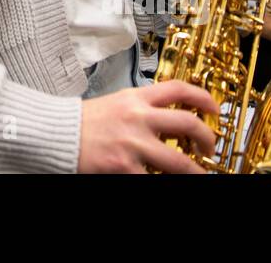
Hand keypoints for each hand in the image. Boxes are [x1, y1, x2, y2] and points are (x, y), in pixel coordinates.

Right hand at [77, 80, 218, 173]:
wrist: (56, 133)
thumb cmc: (83, 122)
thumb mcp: (115, 103)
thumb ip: (140, 108)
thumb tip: (165, 117)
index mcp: (136, 98)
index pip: (178, 89)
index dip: (204, 98)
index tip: (214, 109)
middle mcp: (138, 118)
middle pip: (188, 124)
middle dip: (208, 139)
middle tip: (210, 149)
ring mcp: (132, 144)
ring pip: (180, 162)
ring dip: (196, 172)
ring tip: (200, 175)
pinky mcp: (123, 167)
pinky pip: (153, 180)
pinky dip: (162, 182)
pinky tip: (163, 181)